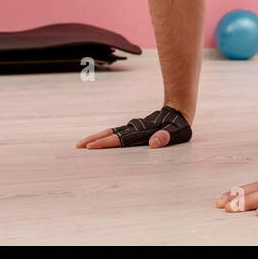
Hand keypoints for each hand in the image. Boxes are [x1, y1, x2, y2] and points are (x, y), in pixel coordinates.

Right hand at [75, 106, 191, 148]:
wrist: (178, 111)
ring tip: (82, 143)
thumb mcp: (176, 133)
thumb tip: (154, 143)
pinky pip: (116, 132)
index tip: (91, 147)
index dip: (106, 143)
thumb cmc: (178, 126)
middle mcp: (134, 128)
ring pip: (111, 132)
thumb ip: (166, 137)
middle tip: (79, 145)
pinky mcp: (133, 129)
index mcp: (142, 132)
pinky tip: (98, 140)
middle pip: (111, 134)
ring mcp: (133, 127)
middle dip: (95, 140)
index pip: (120, 139)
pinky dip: (105, 136)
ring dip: (97, 137)